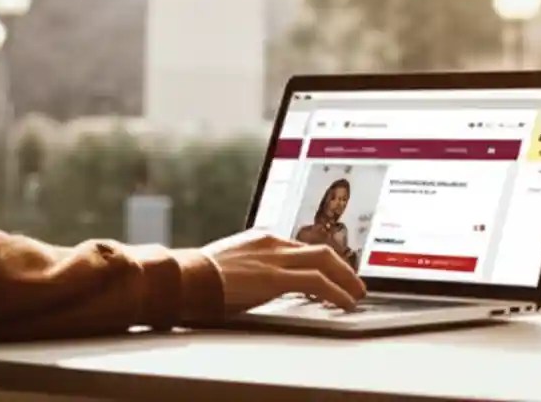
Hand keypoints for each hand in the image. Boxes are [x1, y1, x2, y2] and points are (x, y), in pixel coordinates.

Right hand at [200, 230, 366, 314]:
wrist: (185, 277)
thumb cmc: (199, 275)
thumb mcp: (230, 263)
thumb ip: (250, 267)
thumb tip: (258, 282)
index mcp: (263, 238)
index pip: (302, 246)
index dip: (322, 261)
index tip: (332, 272)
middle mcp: (273, 242)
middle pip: (320, 249)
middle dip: (342, 266)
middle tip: (354, 281)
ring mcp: (275, 258)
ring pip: (325, 261)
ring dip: (345, 279)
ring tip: (356, 294)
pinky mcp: (275, 277)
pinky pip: (317, 282)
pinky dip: (336, 292)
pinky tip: (344, 303)